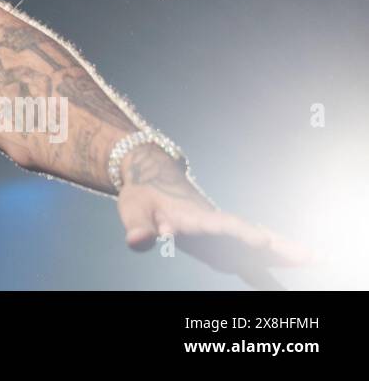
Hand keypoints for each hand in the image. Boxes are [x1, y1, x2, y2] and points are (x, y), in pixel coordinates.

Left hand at [117, 145, 314, 288]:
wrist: (154, 179)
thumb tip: (137, 242)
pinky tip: (298, 273)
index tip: (260, 240)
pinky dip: (275, 263)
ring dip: (286, 252)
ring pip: (258, 244)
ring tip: (319, 258)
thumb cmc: (143, 195)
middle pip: (249, 234)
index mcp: (192, 217)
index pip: (218, 226)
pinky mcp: (226, 244)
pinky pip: (252, 256)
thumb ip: (136, 226)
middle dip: (278, 245)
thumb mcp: (132, 208)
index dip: (239, 233)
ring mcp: (223, 236)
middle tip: (310, 255)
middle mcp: (214, 225)